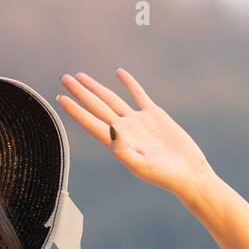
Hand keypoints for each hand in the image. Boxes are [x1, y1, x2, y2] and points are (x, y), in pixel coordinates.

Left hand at [57, 68, 213, 194]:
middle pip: (96, 106)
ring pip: (112, 99)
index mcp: (117, 142)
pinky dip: (129, 83)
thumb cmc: (165, 175)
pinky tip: (118, 72)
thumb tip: (111, 137)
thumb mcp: (143, 166)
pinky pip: (138, 94)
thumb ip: (126, 153)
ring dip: (96, 88)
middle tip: (64, 78)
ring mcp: (138, 121)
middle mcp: (124, 130)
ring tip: (81, 76)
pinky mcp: (154, 115)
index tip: (60, 98)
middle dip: (80, 92)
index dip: (75, 111)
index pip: (91, 122)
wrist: (188, 173)